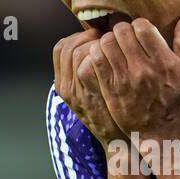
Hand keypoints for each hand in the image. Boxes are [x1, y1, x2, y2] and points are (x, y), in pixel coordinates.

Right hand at [53, 29, 124, 147]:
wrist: (118, 141)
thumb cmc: (112, 113)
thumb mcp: (92, 92)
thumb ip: (90, 70)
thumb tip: (98, 42)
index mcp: (63, 84)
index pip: (61, 48)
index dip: (79, 37)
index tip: (96, 37)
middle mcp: (65, 87)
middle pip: (69, 47)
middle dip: (89, 37)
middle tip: (107, 39)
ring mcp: (76, 92)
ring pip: (78, 53)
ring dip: (97, 44)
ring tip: (112, 47)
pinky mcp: (89, 94)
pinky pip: (88, 65)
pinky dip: (102, 56)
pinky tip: (116, 58)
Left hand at [81, 12, 179, 141]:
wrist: (159, 130)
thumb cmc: (175, 98)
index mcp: (163, 62)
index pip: (142, 27)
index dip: (139, 24)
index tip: (141, 31)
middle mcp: (143, 69)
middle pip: (122, 32)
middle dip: (123, 30)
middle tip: (125, 37)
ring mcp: (124, 79)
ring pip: (106, 43)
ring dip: (109, 40)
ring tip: (114, 45)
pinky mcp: (110, 88)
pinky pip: (95, 60)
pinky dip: (97, 53)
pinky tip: (105, 56)